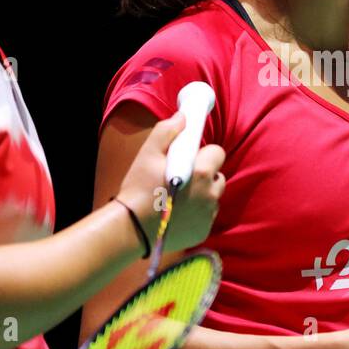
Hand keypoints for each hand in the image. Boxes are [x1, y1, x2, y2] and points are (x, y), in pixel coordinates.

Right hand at [117, 112, 226, 253]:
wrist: (131, 228)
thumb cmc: (138, 188)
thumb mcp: (148, 153)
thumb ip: (168, 131)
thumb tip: (183, 117)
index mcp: (202, 171)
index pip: (217, 153)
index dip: (204, 154)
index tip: (189, 158)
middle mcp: (211, 194)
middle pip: (217, 176)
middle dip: (204, 174)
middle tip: (181, 177)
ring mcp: (208, 215)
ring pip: (212, 197)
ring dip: (202, 194)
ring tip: (178, 197)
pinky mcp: (204, 232)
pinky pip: (206, 216)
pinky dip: (197, 213)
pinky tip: (178, 213)